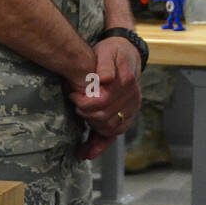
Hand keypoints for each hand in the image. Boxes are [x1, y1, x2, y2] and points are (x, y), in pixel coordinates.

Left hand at [68, 36, 141, 158]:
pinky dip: (100, 144)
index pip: (103, 102)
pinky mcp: (127, 116)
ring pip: (110, 130)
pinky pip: (114, 135)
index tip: (73, 95)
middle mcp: (132, 99)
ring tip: (79, 123)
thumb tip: (106, 79)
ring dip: (92, 130)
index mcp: (127, 84)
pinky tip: (87, 152)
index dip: (85, 102)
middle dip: (85, 115)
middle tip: (74, 105)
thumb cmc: (113, 52)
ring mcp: (131, 109)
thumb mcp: (108, 52)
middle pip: (105, 119)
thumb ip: (106, 64)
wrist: (126, 53)